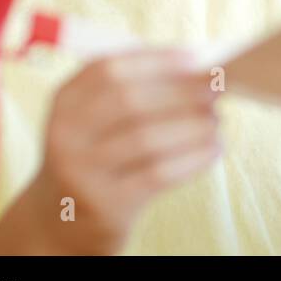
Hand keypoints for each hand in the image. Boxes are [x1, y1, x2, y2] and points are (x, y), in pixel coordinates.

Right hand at [0, 49, 222, 255]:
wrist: (64, 222)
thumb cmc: (97, 157)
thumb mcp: (96, 120)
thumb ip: (135, 90)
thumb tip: (198, 69)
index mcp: (65, 104)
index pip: (109, 70)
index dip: (156, 60)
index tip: (195, 58)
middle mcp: (65, 136)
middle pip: (130, 101)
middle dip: (182, 92)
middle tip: (216, 90)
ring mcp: (82, 172)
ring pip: (148, 138)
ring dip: (194, 126)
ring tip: (216, 122)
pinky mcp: (105, 205)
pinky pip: (159, 173)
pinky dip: (194, 157)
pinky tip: (214, 149)